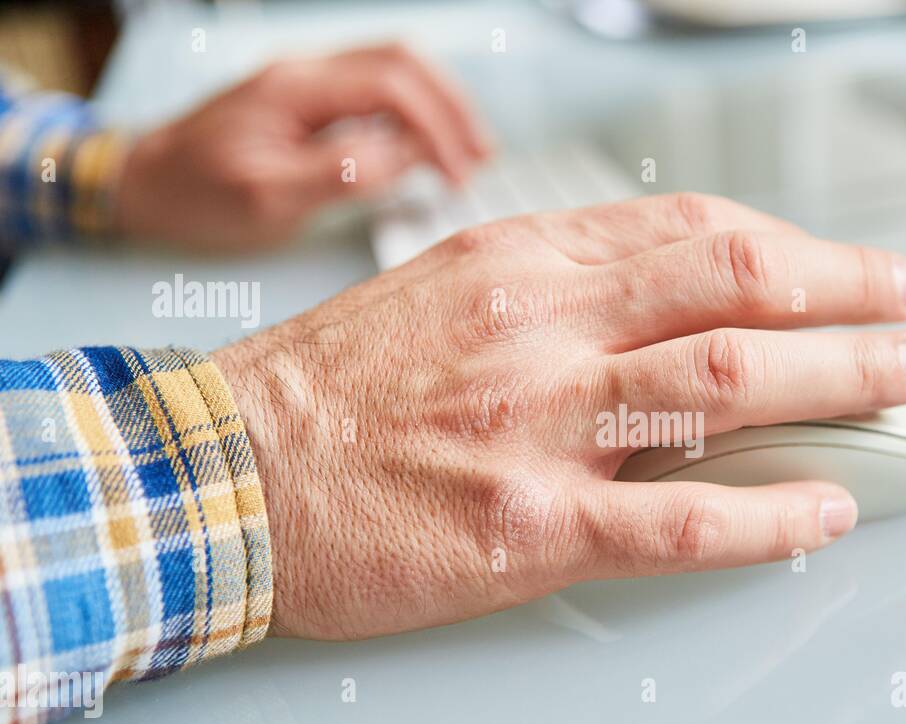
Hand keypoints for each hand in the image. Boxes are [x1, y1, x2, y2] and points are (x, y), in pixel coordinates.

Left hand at [116, 45, 490, 250]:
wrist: (142, 181)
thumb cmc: (196, 195)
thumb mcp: (267, 197)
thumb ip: (338, 172)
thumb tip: (401, 158)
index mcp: (296, 88)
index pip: (391, 85)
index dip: (437, 126)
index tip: (460, 173)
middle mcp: (305, 73)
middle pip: (402, 61)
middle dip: (451, 106)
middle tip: (481, 156)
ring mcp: (306, 82)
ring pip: (392, 70)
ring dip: (436, 106)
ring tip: (467, 150)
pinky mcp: (306, 101)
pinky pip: (373, 91)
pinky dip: (411, 113)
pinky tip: (425, 146)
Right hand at [213, 194, 905, 639]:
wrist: (228, 472)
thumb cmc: (334, 386)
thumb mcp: (448, 288)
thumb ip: (557, 285)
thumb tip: (663, 294)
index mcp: (524, 262)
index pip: (694, 231)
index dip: (792, 246)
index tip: (843, 267)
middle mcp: (544, 325)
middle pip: (735, 284)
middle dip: (847, 295)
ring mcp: (541, 424)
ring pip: (729, 381)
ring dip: (840, 380)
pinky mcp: (528, 525)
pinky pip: (678, 521)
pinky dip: (768, 517)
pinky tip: (824, 515)